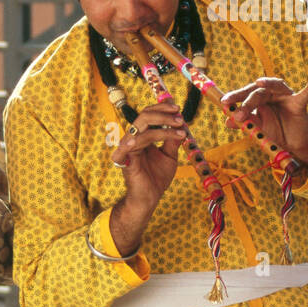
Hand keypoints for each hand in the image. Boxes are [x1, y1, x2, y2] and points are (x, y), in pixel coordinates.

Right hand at [109, 99, 187, 217]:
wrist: (150, 197)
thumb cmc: (157, 177)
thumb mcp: (169, 156)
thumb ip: (172, 141)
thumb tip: (181, 125)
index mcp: (142, 136)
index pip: (148, 114)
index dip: (162, 109)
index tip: (178, 109)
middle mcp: (133, 139)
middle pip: (144, 116)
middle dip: (163, 114)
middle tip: (180, 118)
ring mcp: (128, 148)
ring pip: (142, 128)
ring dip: (164, 127)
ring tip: (180, 132)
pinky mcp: (125, 159)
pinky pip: (129, 146)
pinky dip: (137, 140)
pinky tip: (148, 138)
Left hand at [220, 75, 307, 167]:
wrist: (291, 145)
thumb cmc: (273, 132)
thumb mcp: (257, 129)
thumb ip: (244, 123)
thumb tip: (227, 121)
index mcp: (258, 99)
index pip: (245, 94)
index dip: (234, 96)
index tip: (223, 102)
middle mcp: (271, 95)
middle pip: (258, 91)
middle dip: (247, 100)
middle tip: (236, 111)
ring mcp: (286, 97)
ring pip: (275, 87)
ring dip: (268, 84)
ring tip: (259, 81)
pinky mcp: (299, 104)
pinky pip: (305, 94)